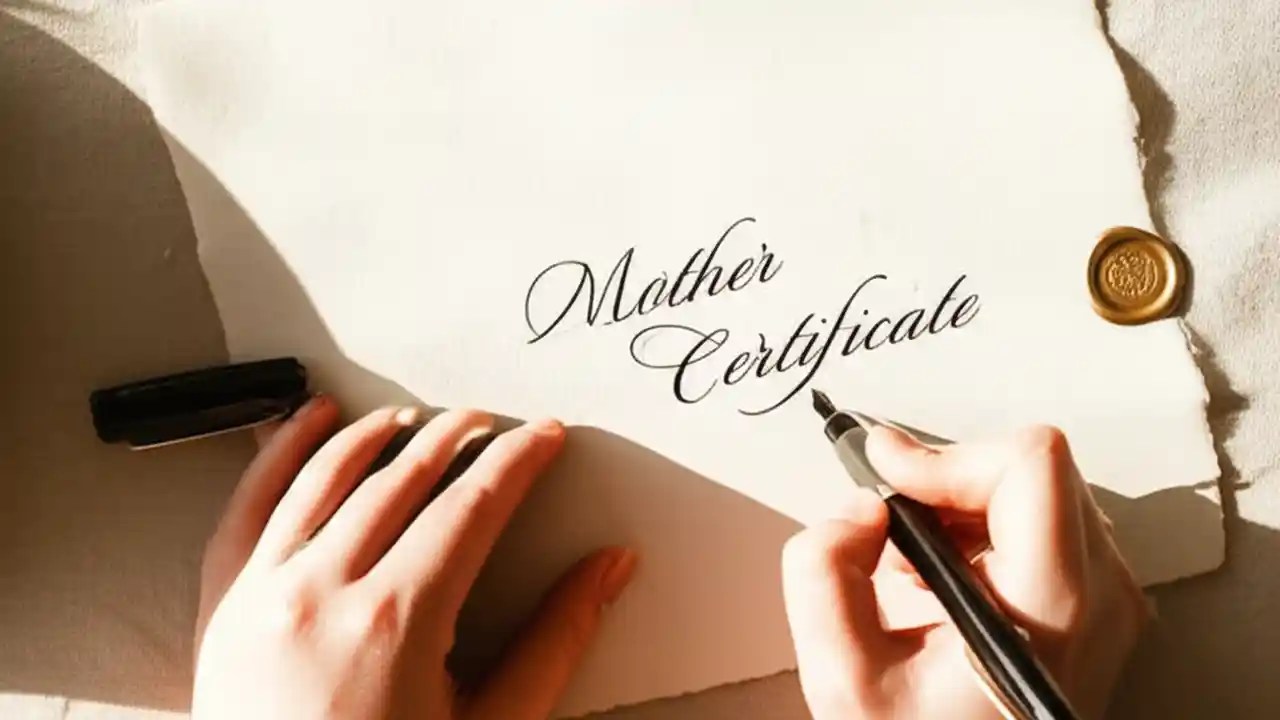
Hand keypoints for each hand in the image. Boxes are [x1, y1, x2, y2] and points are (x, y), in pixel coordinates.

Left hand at [193, 396, 636, 719]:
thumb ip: (556, 640)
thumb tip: (610, 566)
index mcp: (397, 621)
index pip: (472, 506)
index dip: (517, 462)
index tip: (543, 438)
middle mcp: (323, 591)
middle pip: (402, 479)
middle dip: (456, 437)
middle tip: (490, 424)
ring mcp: (262, 592)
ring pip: (326, 475)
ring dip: (377, 433)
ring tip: (416, 416)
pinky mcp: (221, 602)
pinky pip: (249, 502)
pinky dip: (281, 451)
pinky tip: (309, 419)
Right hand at [782, 425, 1149, 719]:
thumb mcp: (841, 678)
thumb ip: (822, 572)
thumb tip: (858, 510)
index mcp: (1050, 613)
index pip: (1030, 467)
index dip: (945, 455)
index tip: (890, 471)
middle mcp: (1100, 601)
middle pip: (1033, 469)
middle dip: (949, 481)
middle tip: (894, 518)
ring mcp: (1110, 603)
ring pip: (1042, 488)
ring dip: (965, 504)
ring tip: (915, 557)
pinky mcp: (1101, 606)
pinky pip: (1049, 521)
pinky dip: (987, 527)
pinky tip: (946, 570)